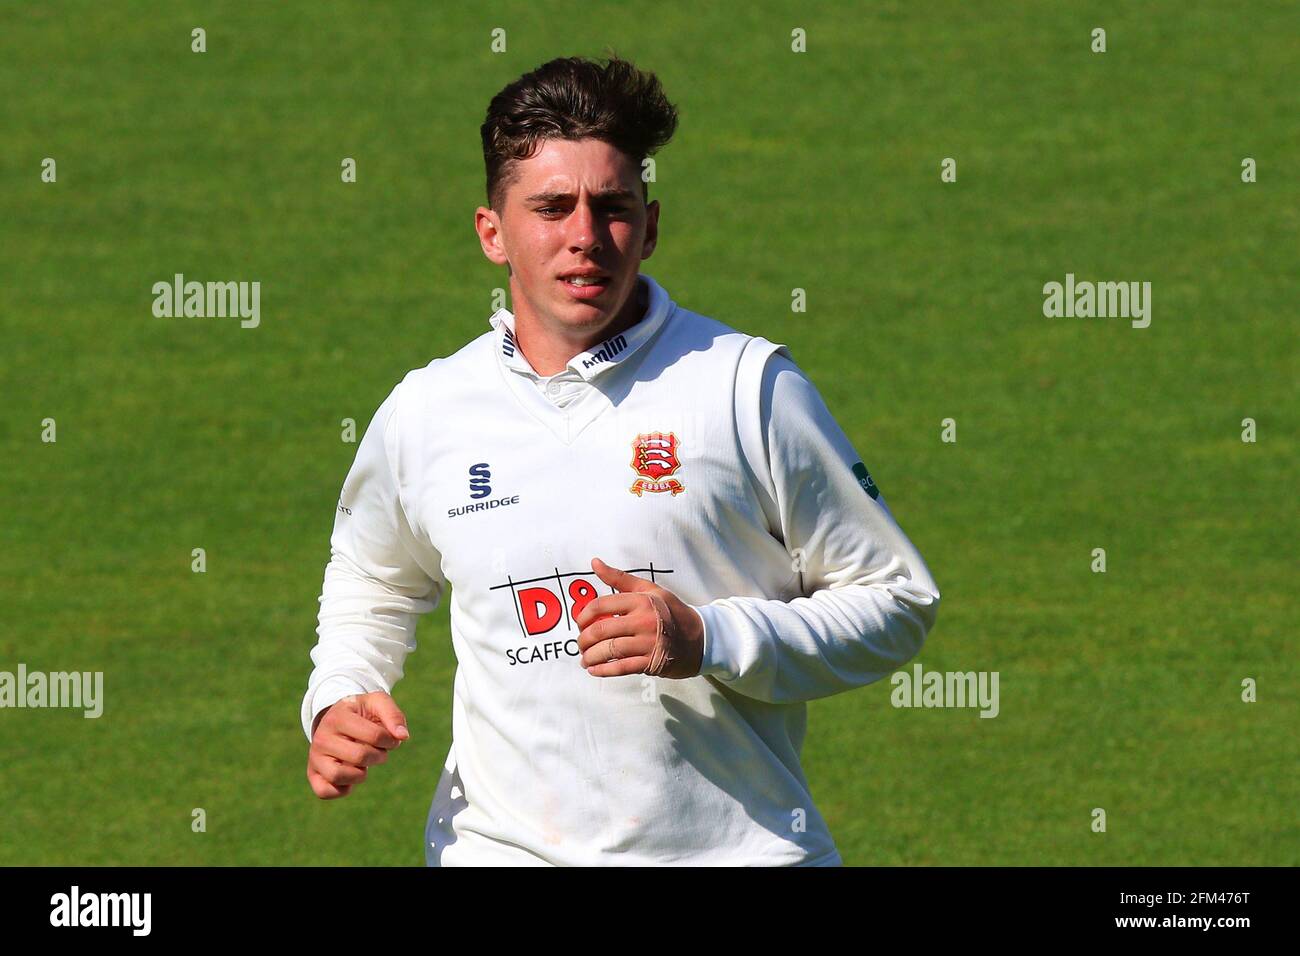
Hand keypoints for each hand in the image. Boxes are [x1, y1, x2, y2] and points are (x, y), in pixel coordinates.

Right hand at [307, 691, 408, 799]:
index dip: (390, 740)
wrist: (338, 719)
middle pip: (360, 757)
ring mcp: (315, 757)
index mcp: (338, 717)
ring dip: (360, 774)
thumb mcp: (378, 703)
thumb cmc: (362, 713)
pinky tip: (351, 775)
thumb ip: (393, 716)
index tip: (390, 738)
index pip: (374, 736)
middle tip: (378, 751)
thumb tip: (403, 736)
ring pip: (338, 776)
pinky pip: (325, 792)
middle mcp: (321, 738)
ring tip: (362, 764)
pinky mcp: (313, 774)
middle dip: (378, 756)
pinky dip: (343, 789)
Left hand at [574, 557, 704, 678]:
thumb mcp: (649, 590)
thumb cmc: (671, 611)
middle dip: (583, 640)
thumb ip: (619, 578)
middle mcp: (643, 621)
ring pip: (609, 651)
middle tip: (581, 644)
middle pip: (601, 630)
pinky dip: (603, 670)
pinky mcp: (651, 662)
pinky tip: (594, 670)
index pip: (600, 605)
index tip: (580, 623)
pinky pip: (620, 668)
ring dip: (590, 657)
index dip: (583, 615)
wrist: (701, 638)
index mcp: (641, 600)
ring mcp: (648, 643)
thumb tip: (594, 562)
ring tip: (585, 659)